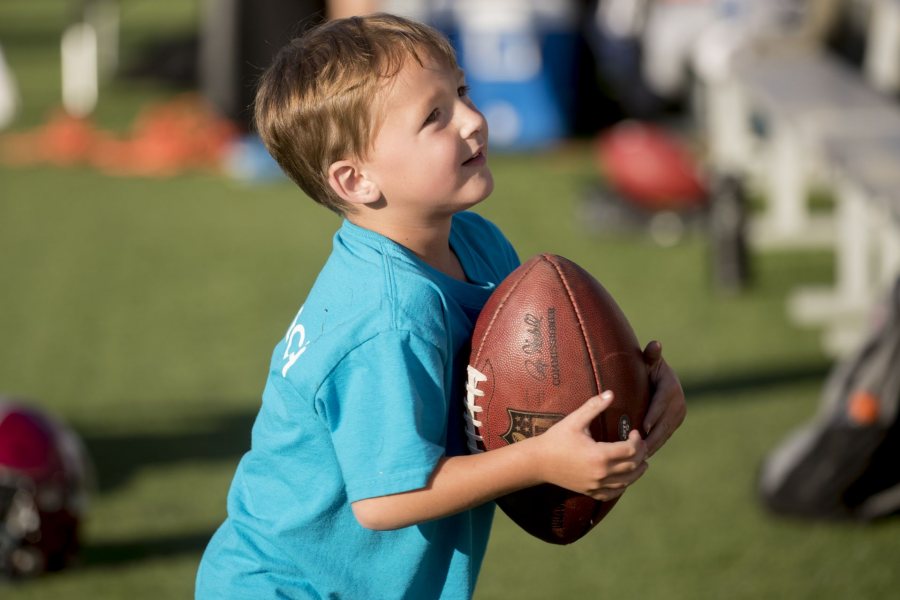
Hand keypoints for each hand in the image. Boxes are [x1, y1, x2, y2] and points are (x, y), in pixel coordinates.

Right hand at [535, 392, 648, 500]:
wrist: (538, 461)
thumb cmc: (556, 439)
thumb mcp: (575, 420)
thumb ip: (594, 406)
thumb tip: (611, 393)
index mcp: (599, 455)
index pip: (631, 450)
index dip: (638, 440)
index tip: (635, 432)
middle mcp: (601, 473)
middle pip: (633, 465)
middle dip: (641, 454)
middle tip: (640, 444)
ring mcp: (596, 484)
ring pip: (627, 482)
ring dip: (637, 471)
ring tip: (642, 461)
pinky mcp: (591, 491)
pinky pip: (613, 493)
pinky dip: (624, 485)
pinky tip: (626, 478)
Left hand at [642, 340, 685, 457]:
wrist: (657, 376)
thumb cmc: (646, 366)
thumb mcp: (648, 361)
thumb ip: (650, 355)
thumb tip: (655, 344)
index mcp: (671, 386)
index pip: (662, 403)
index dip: (654, 415)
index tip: (644, 426)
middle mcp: (678, 402)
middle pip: (665, 422)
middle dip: (652, 435)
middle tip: (638, 446)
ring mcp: (678, 414)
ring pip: (665, 432)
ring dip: (654, 444)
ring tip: (639, 454)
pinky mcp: (675, 422)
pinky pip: (665, 436)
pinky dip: (655, 445)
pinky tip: (642, 455)